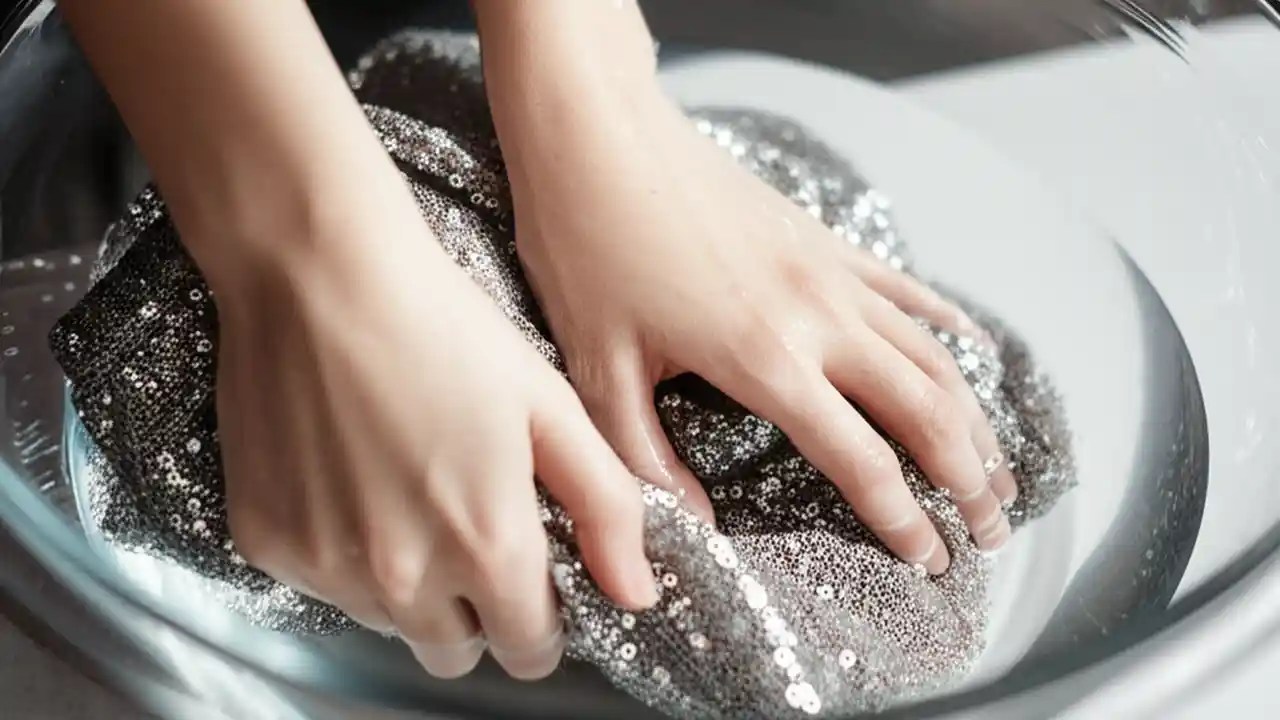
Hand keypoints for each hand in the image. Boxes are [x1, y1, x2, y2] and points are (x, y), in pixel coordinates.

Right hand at [208, 193, 655, 680]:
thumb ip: (605, 508)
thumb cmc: (443, 329)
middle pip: (455, 650)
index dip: (541, 620)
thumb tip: (639, 594)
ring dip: (409, 584)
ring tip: (408, 491)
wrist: (319, 275)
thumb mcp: (551, 407)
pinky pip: (323, 583)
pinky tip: (352, 478)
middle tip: (471, 531)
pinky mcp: (266, 542)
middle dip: (476, 610)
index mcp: (487, 545)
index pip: (528, 650)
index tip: (535, 580)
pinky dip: (343, 552)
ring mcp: (328, 565)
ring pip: (389, 622)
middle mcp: (403, 576)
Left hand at [508, 94, 1017, 572]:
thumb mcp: (597, 369)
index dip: (905, 520)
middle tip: (991, 533)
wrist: (600, 133)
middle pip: (925, 411)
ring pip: (932, 355)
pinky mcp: (824, 241)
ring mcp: (830, 273)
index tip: (933, 561)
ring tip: (1000, 469)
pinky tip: (978, 351)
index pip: (862, 461)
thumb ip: (646, 461)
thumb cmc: (587, 247)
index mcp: (765, 360)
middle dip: (967, 480)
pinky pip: (908, 290)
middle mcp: (819, 317)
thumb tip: (696, 528)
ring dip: (973, 418)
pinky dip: (950, 328)